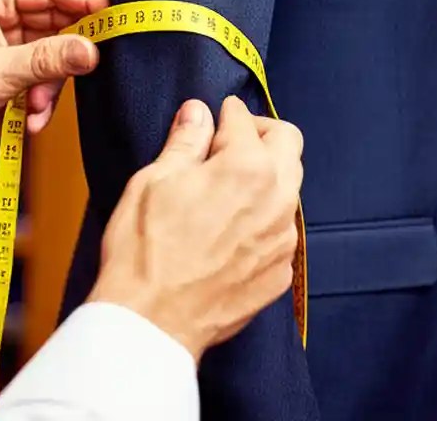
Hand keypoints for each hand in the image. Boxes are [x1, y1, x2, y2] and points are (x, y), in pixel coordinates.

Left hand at [0, 0, 108, 147]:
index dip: (89, 5)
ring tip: (35, 113)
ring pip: (51, 47)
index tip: (116, 30)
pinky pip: (36, 66)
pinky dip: (37, 93)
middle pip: (59, 17)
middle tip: (72, 84)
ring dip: (50, 84)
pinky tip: (28, 118)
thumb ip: (47, 60)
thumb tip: (94, 50)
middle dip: (65, 57)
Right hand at [88, 96, 303, 361]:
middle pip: (288, 145)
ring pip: (290, 189)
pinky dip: (263, 221)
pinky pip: (281, 232)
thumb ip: (185, 142)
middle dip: (262, 134)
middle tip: (232, 142)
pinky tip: (231, 231)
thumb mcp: (154, 181)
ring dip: (267, 178)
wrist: (152, 322)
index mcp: (247, 168)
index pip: (244, 119)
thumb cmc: (146, 251)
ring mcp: (283, 240)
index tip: (214, 117)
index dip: (224, 113)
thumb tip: (198, 113)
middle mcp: (278, 199)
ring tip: (229, 189)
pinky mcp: (280, 273)